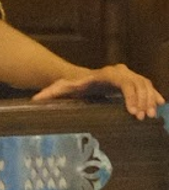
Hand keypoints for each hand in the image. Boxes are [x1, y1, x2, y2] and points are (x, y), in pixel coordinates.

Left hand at [32, 64, 163, 119]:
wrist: (78, 79)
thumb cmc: (71, 85)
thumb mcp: (60, 88)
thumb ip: (49, 93)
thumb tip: (34, 100)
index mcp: (104, 74)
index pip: (123, 81)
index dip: (130, 96)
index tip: (132, 112)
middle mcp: (118, 71)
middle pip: (137, 82)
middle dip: (142, 100)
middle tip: (143, 117)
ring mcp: (126, 75)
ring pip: (144, 83)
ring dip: (149, 99)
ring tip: (150, 116)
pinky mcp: (131, 81)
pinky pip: (147, 85)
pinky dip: (153, 94)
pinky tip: (159, 105)